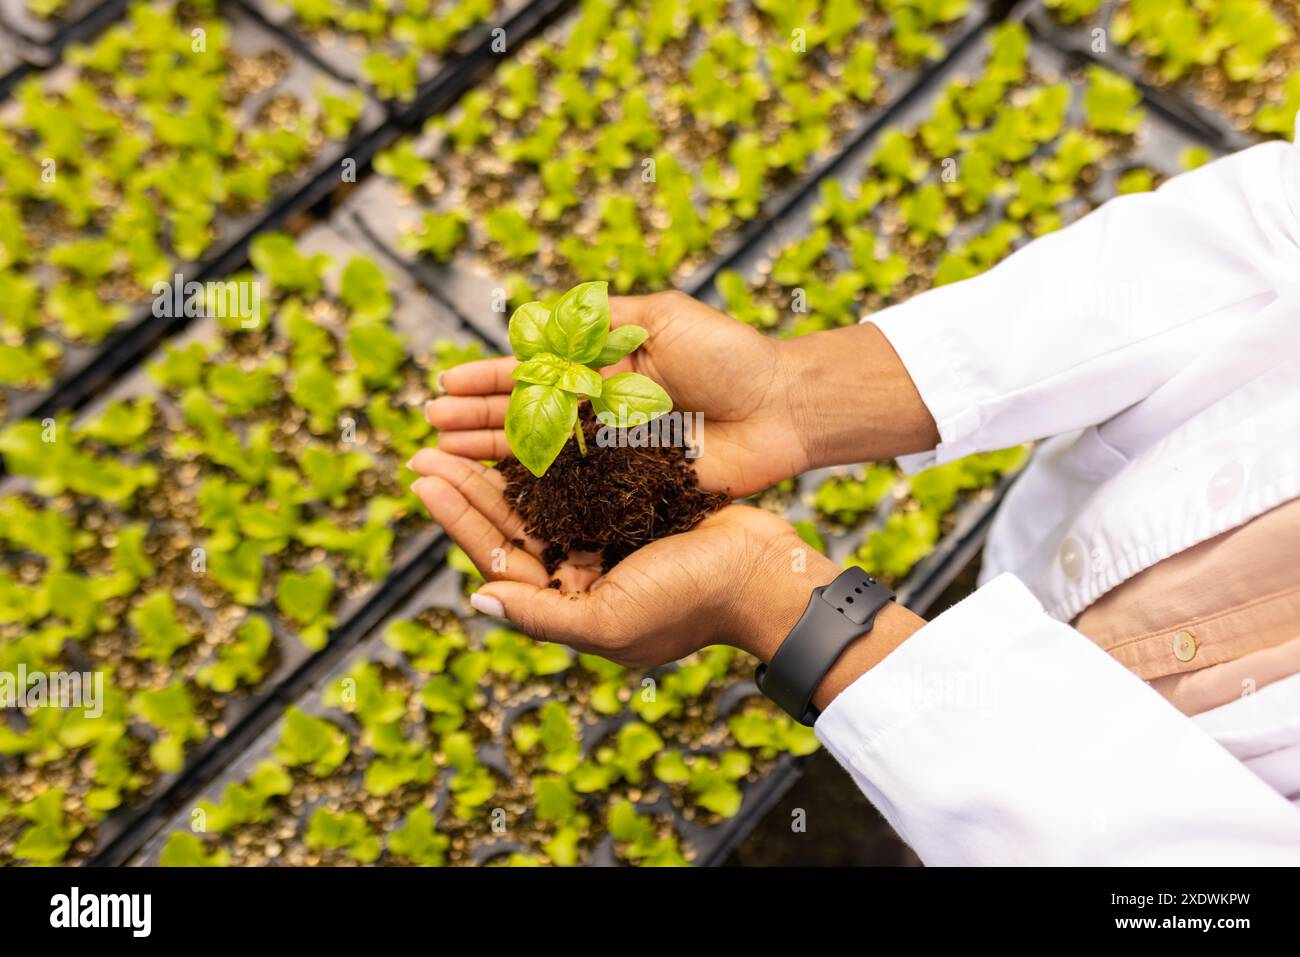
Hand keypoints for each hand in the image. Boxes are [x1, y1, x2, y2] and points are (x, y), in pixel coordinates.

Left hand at [408, 447, 839, 667]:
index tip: (423, 479)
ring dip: (500, 464)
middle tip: (426, 446)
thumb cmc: (690, 602)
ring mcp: (606, 533)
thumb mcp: (610, 622)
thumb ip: (541, 614)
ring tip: (463, 429)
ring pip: (538, 495)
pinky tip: (526, 420)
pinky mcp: (634, 500)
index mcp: (568, 599)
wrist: (765, 573)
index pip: (496, 557)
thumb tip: (476, 600)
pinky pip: (579, 473)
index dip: (457, 518)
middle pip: (510, 523)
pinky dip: (551, 450)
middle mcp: (580, 567)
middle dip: (467, 485)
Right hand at [425, 291, 814, 497]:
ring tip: (444, 459)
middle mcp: (599, 413)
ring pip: (540, 459)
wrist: (781, 406)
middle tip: (428, 429)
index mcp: (602, 368)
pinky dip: (537, 499)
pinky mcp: (630, 492)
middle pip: (525, 419)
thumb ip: (600, 320)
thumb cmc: (727, 355)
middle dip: (475, 422)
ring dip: (491, 459)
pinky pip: (576, 497)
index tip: (444, 386)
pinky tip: (498, 500)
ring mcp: (611, 455)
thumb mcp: (660, 318)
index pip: (532, 373)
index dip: (488, 380)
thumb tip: (536, 322)